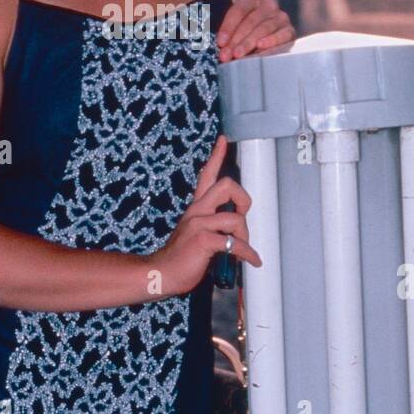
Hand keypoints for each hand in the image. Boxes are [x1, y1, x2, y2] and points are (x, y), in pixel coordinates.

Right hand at [150, 135, 261, 297]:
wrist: (161, 274)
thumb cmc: (181, 257)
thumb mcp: (196, 233)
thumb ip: (213, 225)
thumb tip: (237, 231)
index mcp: (196, 208)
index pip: (206, 175)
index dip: (216, 156)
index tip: (223, 140)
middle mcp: (197, 211)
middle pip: (225, 185)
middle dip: (243, 198)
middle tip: (243, 216)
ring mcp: (199, 224)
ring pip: (235, 218)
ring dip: (245, 236)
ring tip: (242, 250)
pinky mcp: (203, 240)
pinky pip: (234, 244)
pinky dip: (247, 253)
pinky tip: (252, 260)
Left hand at [216, 0, 294, 61]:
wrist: (269, 38)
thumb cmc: (246, 33)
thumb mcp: (236, 27)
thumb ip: (227, 33)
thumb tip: (219, 45)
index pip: (239, 10)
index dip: (228, 27)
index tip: (220, 43)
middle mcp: (269, 5)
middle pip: (250, 21)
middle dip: (236, 39)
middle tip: (226, 55)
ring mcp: (281, 17)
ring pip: (263, 28)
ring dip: (248, 43)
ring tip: (238, 55)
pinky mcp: (290, 31)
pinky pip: (281, 35)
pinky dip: (270, 41)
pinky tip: (260, 47)